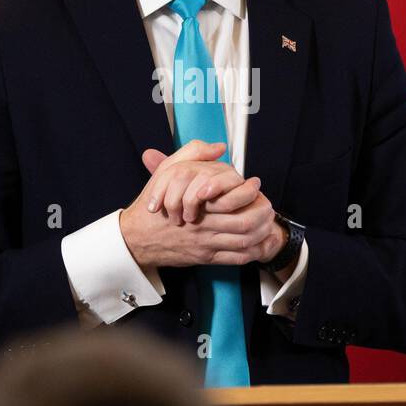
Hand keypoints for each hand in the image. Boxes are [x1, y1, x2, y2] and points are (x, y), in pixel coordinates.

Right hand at [119, 140, 285, 267]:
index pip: (233, 199)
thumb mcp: (167, 172)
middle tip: (269, 205)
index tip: (255, 185)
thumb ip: (192, 154)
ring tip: (269, 223)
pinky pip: (235, 258)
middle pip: (245, 222)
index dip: (250, 192)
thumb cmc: (153, 206)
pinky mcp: (206, 258)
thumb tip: (219, 147)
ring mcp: (206, 244)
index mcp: (197, 203)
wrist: (136, 238)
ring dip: (262, 232)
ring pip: (244, 241)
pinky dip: (252, 252)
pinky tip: (259, 243)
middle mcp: (204, 225)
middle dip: (263, 214)